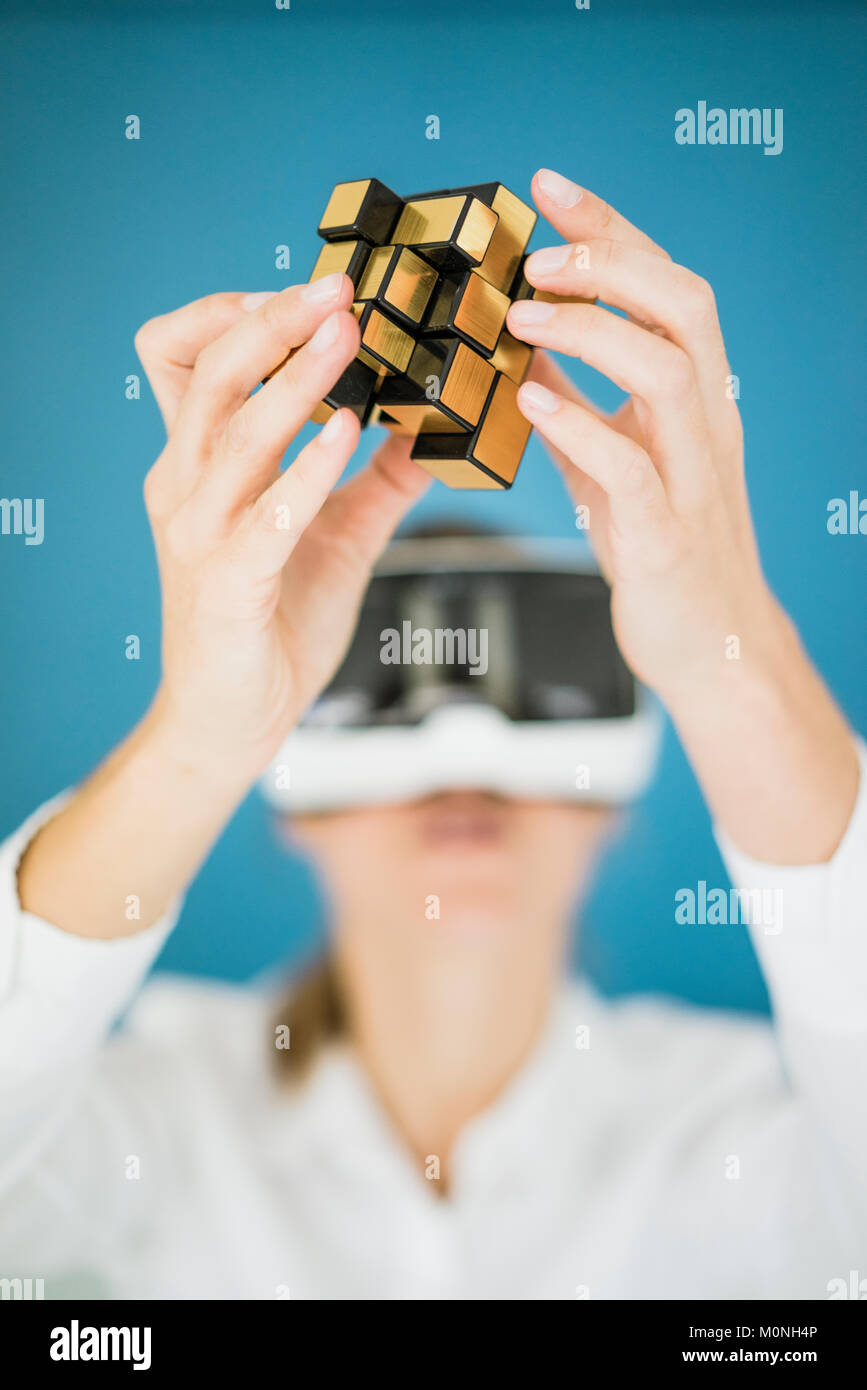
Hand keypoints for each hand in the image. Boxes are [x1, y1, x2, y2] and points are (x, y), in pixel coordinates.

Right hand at [136, 275, 428, 779]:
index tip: (305, 296)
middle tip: (338, 288)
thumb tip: (442, 427)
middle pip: (206, 372)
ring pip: (234, 432)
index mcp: (198, 464)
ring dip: (296, 379)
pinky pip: (265, 515)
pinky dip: (307, 468)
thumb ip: (379, 478)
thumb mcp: (336, 535)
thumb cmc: (274, 623)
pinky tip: (349, 434)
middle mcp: (185, 487)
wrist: (234, 722)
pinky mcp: (226, 586)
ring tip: (351, 335)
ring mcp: (200, 535)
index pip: (178, 356)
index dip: (229, 311)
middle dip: (272, 320)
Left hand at [507, 169, 857, 861]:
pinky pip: (632, 468)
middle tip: (537, 251)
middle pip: (684, 307)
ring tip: (523, 314)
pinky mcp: (666, 537)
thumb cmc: (663, 555)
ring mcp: (691, 480)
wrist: (711, 649)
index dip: (613, 232)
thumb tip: (527, 354)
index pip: (665, 290)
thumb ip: (582, 410)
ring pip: (669, 372)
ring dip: (593, 330)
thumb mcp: (617, 468)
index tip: (551, 190)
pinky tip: (530, 400)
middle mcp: (703, 428)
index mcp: (692, 404)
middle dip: (611, 261)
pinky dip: (581, 426)